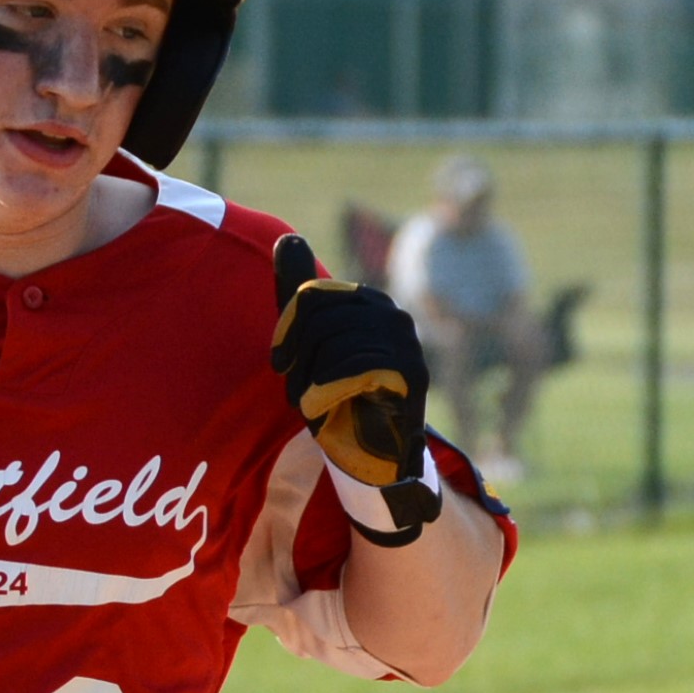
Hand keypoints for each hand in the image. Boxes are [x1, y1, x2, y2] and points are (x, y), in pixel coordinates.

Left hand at [268, 232, 439, 529]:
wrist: (372, 455)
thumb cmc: (337, 398)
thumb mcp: (308, 345)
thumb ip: (297, 294)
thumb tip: (286, 237)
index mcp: (367, 301)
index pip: (312, 293)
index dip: (288, 330)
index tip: (281, 363)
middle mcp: (391, 314)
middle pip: (321, 317)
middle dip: (300, 357)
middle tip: (298, 391)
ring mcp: (406, 341)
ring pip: (335, 343)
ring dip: (313, 380)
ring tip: (316, 403)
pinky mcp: (412, 372)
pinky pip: (355, 366)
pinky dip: (329, 390)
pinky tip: (328, 407)